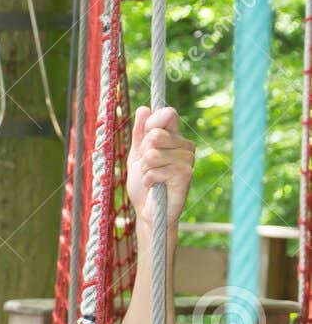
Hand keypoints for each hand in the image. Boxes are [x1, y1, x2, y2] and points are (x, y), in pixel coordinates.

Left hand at [127, 105, 194, 233]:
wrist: (148, 214)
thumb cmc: (144, 187)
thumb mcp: (137, 156)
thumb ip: (140, 134)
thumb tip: (143, 108)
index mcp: (175, 138)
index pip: (167, 114)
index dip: (151, 124)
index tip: (144, 142)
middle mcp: (185, 146)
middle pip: (155, 134)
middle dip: (143, 154)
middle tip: (147, 168)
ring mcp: (187, 160)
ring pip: (153, 153)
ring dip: (145, 170)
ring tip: (151, 179)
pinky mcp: (185, 175)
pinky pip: (156, 169)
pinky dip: (149, 180)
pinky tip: (155, 188)